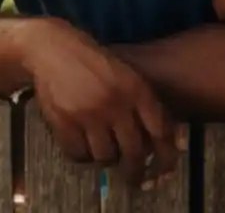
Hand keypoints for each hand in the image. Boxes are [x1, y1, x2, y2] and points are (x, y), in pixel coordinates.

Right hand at [22, 20, 182, 188]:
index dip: (165, 156)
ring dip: (105, 158)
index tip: (164, 169)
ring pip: (105, 157)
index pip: (160, 131)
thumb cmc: (92, 62)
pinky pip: (78, 154)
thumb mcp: (126, 74)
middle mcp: (115, 103)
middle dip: (135, 170)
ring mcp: (89, 113)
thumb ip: (146, 103)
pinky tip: (81, 144)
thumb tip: (174, 142)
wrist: (51, 47)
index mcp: (135, 88)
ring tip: (101, 148)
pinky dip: (81, 155)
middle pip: (133, 152)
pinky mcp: (64, 121)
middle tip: (133, 177)